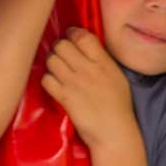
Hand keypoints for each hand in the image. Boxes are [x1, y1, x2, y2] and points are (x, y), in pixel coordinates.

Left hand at [41, 29, 135, 151]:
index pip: (82, 36)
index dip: (72, 33)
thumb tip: (86, 48)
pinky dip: (47, 81)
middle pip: (62, 45)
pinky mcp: (65, 98)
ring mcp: (75, 83)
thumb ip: (102, 61)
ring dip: (51, 64)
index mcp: (104, 62)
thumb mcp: (117, 78)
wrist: (114, 132)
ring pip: (52, 60)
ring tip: (56, 71)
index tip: (69, 38)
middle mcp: (88, 69)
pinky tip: (54, 85)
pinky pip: (46, 80)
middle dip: (58, 48)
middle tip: (60, 56)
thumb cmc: (119, 107)